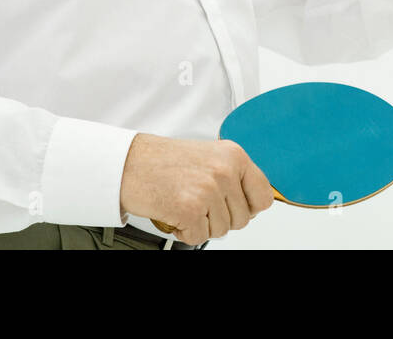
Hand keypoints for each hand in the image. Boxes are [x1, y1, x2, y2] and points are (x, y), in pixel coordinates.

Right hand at [119, 134, 276, 245]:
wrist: (128, 163)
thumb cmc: (164, 161)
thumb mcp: (210, 157)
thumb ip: (233, 176)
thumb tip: (253, 203)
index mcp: (234, 156)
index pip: (263, 196)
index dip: (250, 208)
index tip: (235, 207)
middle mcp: (225, 171)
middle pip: (242, 219)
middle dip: (220, 218)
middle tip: (200, 205)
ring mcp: (209, 190)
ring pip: (222, 230)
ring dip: (202, 224)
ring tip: (185, 204)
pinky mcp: (190, 209)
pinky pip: (199, 237)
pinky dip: (185, 232)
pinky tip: (174, 213)